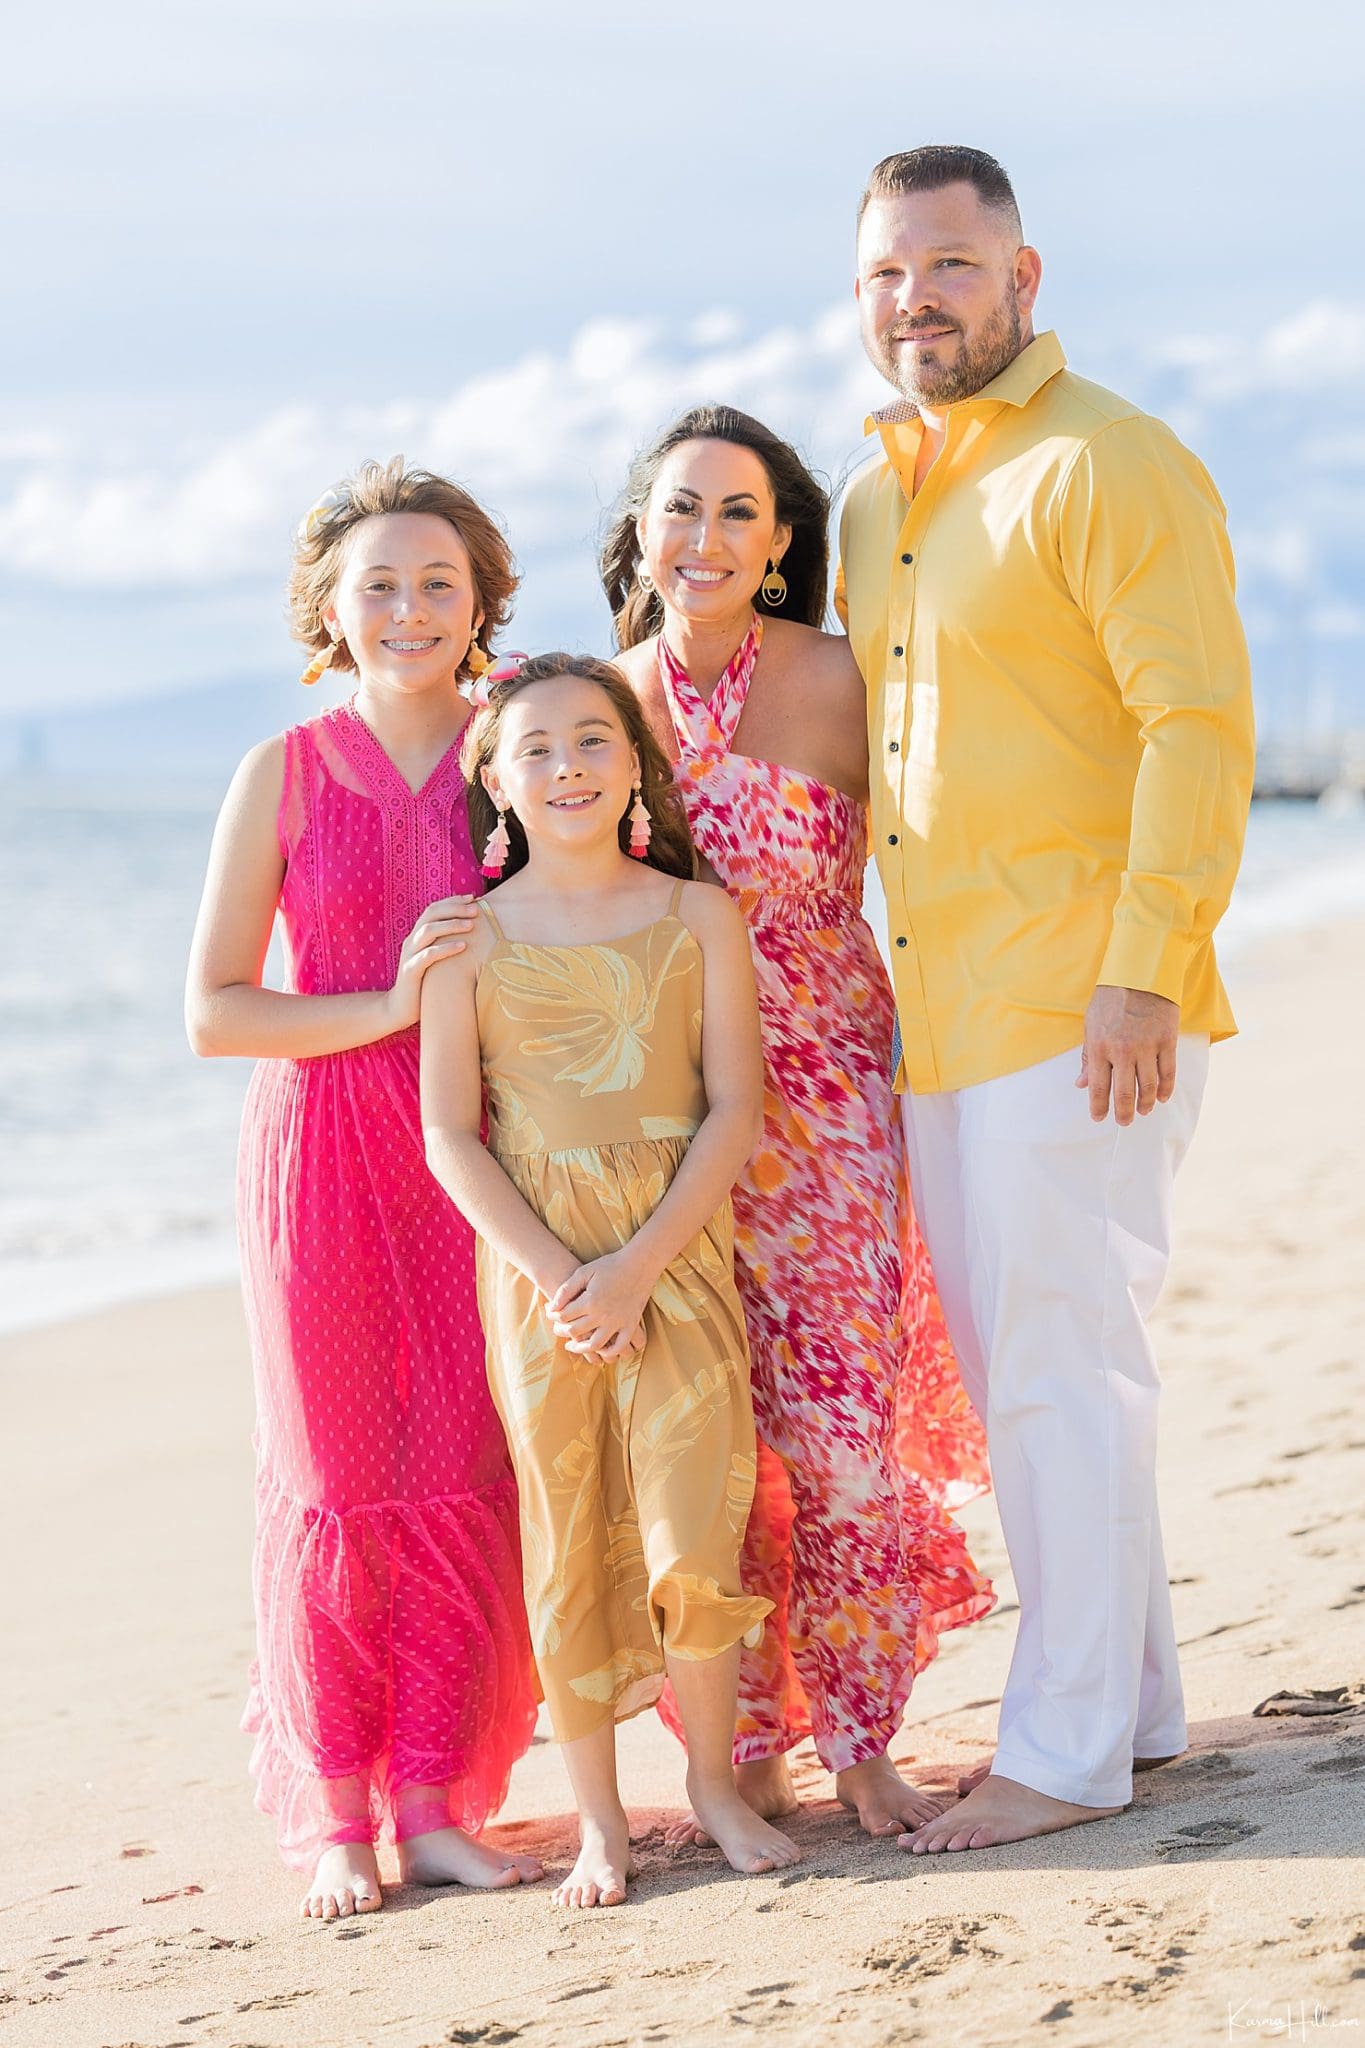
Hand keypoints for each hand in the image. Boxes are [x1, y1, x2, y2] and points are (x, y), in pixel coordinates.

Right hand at [386, 894, 479, 1029]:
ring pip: (428, 930)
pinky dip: (445, 948)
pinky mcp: (410, 971)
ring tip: (471, 925)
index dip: (452, 901)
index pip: (434, 909)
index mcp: (418, 935)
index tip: (473, 897)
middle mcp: (412, 941)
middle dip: (454, 909)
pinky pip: (427, 955)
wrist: (401, 1008)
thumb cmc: (425, 983)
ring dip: (451, 925)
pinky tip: (462, 946)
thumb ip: (446, 944)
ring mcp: (409, 955)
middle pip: (431, 914)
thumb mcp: (436, 959)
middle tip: (475, 910)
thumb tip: (472, 932)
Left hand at [548, 1251, 653, 1361]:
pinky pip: (619, 1346)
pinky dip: (609, 1352)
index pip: (564, 1316)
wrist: (639, 1264)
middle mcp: (603, 1315)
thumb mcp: (584, 1272)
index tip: (551, 1313)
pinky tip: (600, 1350)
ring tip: (572, 1345)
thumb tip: (551, 1307)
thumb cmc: (609, 1266)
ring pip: (594, 1345)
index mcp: (590, 1301)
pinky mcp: (631, 1325)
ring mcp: (618, 1322)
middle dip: (561, 1331)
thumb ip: (566, 1290)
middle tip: (557, 1329)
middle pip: (575, 1331)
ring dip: (580, 1348)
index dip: (553, 1316)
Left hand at [1077, 986, 1179, 1124]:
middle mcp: (1123, 1051)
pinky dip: (1165, 1089)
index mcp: (1100, 1047)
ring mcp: (1147, 1047)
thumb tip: (1082, 1084)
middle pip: (1124, 1093)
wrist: (1139, 974)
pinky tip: (1161, 1097)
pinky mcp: (1167, 1041)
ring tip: (1143, 1111)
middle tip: (1124, 1122)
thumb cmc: (1110, 1000)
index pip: (1099, 1087)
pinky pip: (1168, 1073)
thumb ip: (1088, 1057)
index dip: (1098, 1107)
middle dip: (1123, 1113)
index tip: (1099, 1118)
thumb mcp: (1091, 1026)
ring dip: (1145, 1103)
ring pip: (1148, 1087)